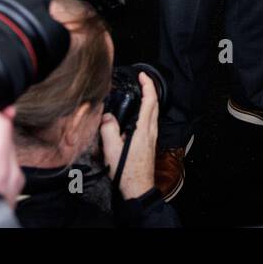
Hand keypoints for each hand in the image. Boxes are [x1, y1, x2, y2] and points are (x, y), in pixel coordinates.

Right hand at [99, 73, 158, 199]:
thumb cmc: (127, 171)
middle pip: (155, 104)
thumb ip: (108, 129)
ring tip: (139, 93)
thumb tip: (107, 116)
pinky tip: (137, 115)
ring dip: (149, 100)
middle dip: (149, 89)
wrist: (138, 188)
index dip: (148, 85)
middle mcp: (151, 131)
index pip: (150, 101)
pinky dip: (146, 111)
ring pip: (154, 113)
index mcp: (143, 129)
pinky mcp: (150, 144)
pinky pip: (151, 121)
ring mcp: (152, 138)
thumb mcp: (112, 149)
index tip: (142, 75)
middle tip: (141, 79)